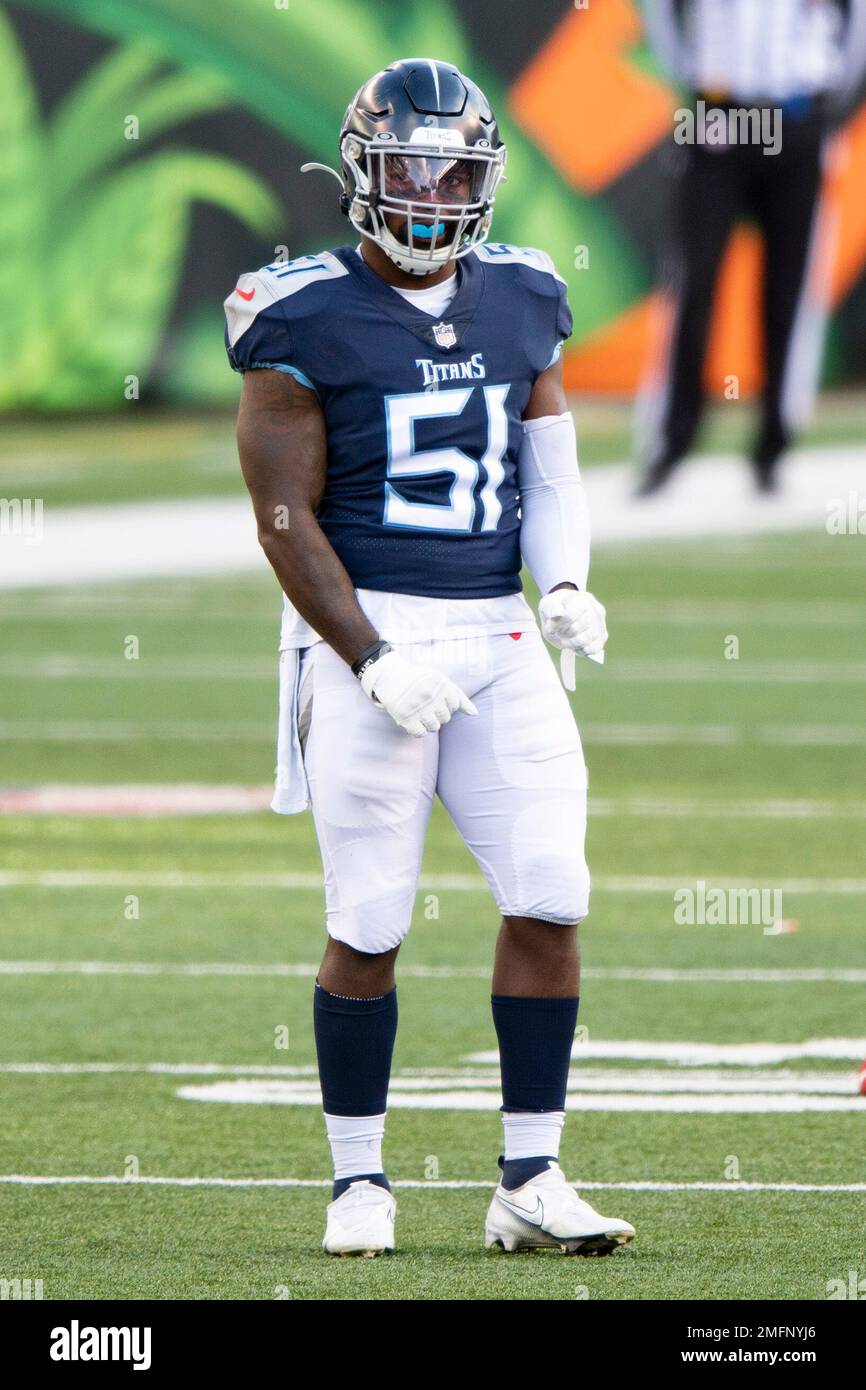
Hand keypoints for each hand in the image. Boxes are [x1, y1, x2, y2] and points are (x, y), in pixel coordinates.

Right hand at [360, 650, 476, 735]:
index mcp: (440, 685)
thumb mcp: (440, 681)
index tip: (436, 697)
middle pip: (445, 718)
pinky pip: (419, 734)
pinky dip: (417, 730)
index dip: (446, 704)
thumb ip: (458, 696)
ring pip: (434, 727)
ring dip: (428, 723)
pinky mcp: (404, 718)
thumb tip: (475, 713)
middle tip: (425, 704)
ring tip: (420, 712)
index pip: (454, 705)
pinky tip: (412, 720)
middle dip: (437, 713)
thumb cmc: (420, 680)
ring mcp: (417, 707)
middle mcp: (430, 695)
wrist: (390, 675)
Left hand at [539, 588, 606, 658]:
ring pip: (588, 639)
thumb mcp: (548, 605)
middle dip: (565, 633)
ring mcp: (601, 623)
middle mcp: (595, 609)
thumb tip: (558, 613)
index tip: (551, 627)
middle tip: (559, 633)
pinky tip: (575, 646)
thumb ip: (551, 608)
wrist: (564, 613)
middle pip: (579, 628)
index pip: (570, 615)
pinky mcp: (602, 637)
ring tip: (565, 639)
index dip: (558, 625)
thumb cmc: (556, 609)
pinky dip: (582, 650)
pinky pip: (595, 648)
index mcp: (582, 598)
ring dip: (572, 643)